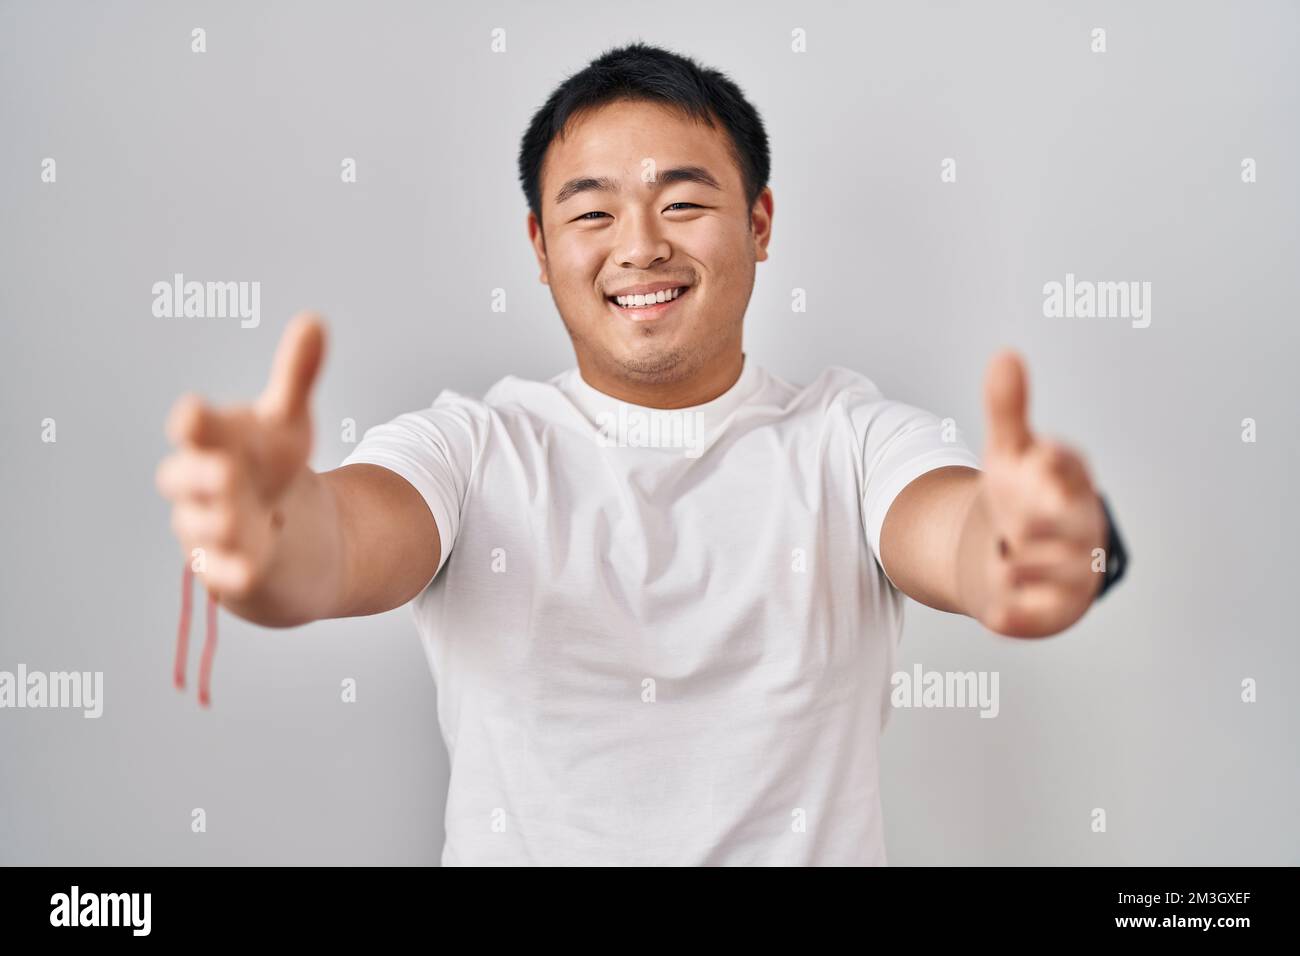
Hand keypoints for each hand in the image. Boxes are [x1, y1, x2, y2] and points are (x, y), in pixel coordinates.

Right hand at [156, 313, 326, 600]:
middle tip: (224, 469)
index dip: (195, 423)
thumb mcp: (289, 424)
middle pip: (183, 479)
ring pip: (201, 529)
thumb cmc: (271, 469)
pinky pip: (223, 576)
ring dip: (219, 523)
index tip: (192, 411)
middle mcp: (200, 487)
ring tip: (241, 519)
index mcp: (213, 444)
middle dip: (200, 474)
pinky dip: (232, 574)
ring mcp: (209, 530)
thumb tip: (315, 320)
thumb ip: (296, 377)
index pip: (195, 430)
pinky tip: (249, 573)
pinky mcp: (228, 571)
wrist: (278, 535)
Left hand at [973, 349, 1107, 636]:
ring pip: (1060, 573)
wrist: (1016, 553)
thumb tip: (1005, 355)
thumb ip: (1008, 409)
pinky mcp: (1048, 611)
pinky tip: (996, 613)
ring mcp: (1068, 572)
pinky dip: (1016, 615)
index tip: (1038, 451)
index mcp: (1070, 485)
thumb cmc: (1021, 495)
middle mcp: (1078, 528)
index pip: (1072, 469)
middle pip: (1076, 523)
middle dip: (1052, 520)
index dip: (1056, 462)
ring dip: (1031, 567)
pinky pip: (1035, 617)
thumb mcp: (1009, 453)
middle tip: (1025, 518)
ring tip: (1006, 562)